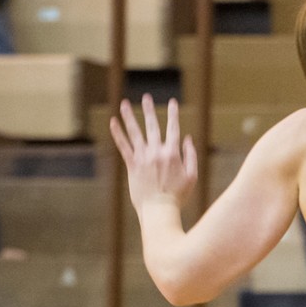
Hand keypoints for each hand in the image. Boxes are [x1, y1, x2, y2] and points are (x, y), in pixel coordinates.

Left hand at [109, 95, 198, 213]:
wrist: (159, 209)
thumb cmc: (178, 196)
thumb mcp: (192, 176)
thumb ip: (191, 156)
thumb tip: (188, 139)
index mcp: (173, 153)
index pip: (173, 129)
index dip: (173, 114)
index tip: (172, 102)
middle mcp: (156, 151)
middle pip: (152, 126)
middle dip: (149, 110)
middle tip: (146, 97)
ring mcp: (143, 157)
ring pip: (135, 132)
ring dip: (129, 116)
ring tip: (124, 103)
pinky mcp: (132, 165)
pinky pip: (123, 146)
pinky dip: (118, 133)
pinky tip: (113, 122)